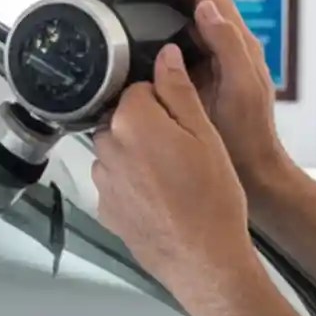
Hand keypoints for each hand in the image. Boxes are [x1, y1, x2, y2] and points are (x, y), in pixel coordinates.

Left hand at [91, 43, 256, 309]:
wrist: (204, 260)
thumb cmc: (212, 197)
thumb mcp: (205, 134)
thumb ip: (178, 90)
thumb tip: (164, 54)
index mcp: (132, 121)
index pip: (137, 89)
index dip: (163, 100)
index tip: (183, 120)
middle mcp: (107, 147)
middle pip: (122, 119)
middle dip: (147, 126)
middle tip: (182, 149)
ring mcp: (103, 181)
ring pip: (117, 151)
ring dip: (137, 155)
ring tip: (173, 177)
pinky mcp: (105, 209)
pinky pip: (115, 182)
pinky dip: (132, 184)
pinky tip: (161, 199)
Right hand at [136, 0, 292, 186]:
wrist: (252, 170)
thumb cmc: (249, 136)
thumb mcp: (241, 88)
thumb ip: (228, 45)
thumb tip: (206, 7)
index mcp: (238, 42)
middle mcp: (227, 45)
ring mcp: (215, 59)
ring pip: (188, 15)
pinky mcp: (203, 75)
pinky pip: (181, 40)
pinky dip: (162, 27)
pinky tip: (141, 34)